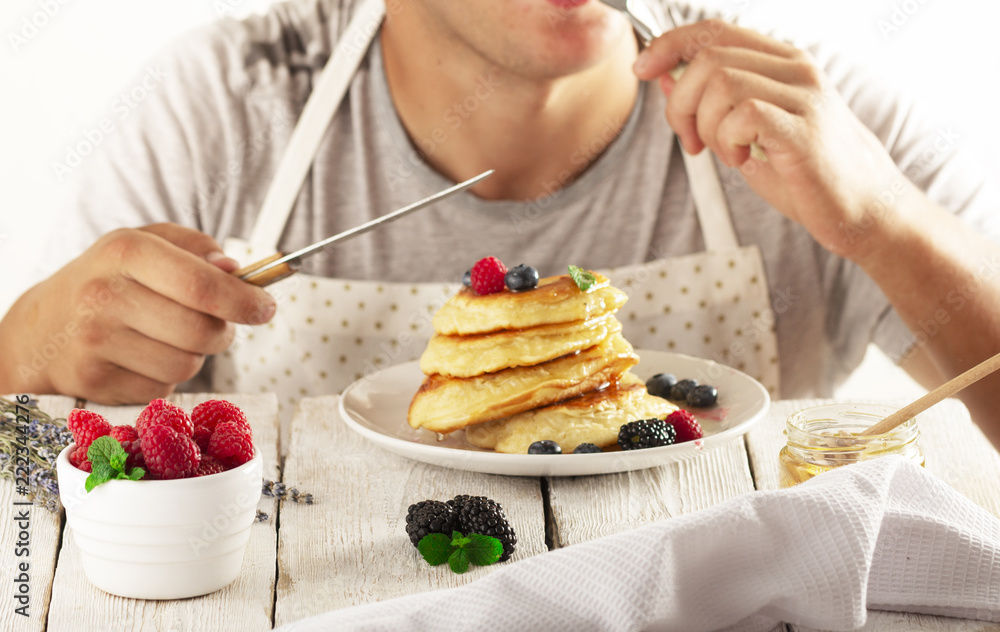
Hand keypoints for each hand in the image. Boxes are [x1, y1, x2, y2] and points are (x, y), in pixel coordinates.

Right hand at [0, 223, 275, 403]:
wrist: (42, 328)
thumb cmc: (109, 279)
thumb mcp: (145, 244)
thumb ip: (195, 247)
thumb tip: (235, 270)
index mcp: (127, 251)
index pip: (202, 285)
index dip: (244, 301)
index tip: (266, 308)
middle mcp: (106, 295)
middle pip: (201, 332)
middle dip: (223, 333)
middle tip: (219, 326)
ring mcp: (96, 341)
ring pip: (187, 365)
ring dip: (195, 357)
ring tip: (173, 339)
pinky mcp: (94, 381)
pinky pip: (163, 389)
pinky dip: (166, 378)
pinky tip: (144, 359)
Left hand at [633, 20, 904, 260]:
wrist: (863, 210)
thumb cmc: (805, 174)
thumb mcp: (746, 134)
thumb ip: (708, 103)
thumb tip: (663, 75)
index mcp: (782, 62)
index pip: (714, 30)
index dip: (669, 44)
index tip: (643, 70)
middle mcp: (796, 69)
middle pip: (707, 57)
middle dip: (680, 103)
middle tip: (690, 142)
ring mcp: (804, 96)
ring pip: (720, 82)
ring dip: (703, 124)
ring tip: (723, 152)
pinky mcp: (804, 129)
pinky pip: (743, 113)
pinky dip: (726, 140)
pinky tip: (741, 159)